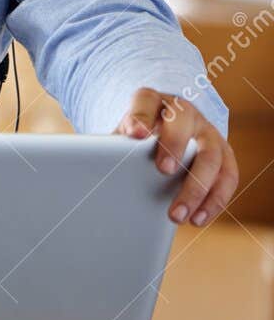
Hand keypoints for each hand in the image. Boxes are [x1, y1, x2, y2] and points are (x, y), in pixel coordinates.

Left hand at [113, 87, 238, 226]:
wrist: (168, 132)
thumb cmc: (139, 136)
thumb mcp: (125, 134)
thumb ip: (113, 145)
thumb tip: (92, 171)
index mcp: (153, 102)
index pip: (146, 101)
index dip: (140, 116)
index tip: (134, 133)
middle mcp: (185, 112)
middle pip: (184, 122)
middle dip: (175, 145)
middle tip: (163, 170)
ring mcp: (208, 132)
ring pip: (211, 156)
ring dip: (196, 187)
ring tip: (176, 215)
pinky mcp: (225, 154)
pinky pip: (228, 177)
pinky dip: (214, 201)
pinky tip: (198, 219)